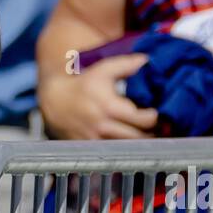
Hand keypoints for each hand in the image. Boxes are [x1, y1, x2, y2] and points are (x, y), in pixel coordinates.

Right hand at [38, 53, 158, 139]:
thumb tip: (147, 60)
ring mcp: (97, 140)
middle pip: (140, 138)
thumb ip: (126, 65)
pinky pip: (116, 153)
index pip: (144, 120)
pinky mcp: (92, 148)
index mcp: (109, 106)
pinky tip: (129, 139)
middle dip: (152, 132)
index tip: (156, 112)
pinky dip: (125, 147)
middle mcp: (103, 126)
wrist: (55, 101)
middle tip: (157, 126)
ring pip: (129, 148)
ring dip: (140, 142)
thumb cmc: (83, 84)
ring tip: (145, 133)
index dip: (155, 117)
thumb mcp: (102, 70)